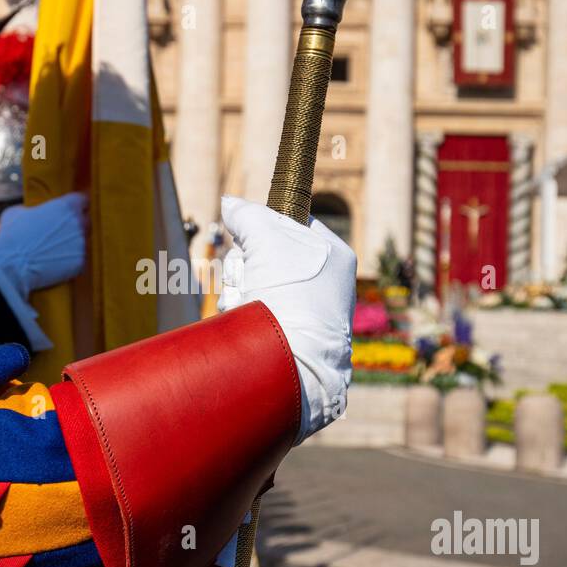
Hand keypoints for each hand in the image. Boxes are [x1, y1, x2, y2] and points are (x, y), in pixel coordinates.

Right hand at [0, 193, 87, 351]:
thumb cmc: (12, 236)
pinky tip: (57, 264)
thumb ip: (32, 209)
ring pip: (83, 242)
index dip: (78, 205)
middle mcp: (79, 223)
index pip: (83, 200)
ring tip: (56, 251)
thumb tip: (31, 212)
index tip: (74, 209)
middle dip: (79, 225)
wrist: (12, 265)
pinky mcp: (81, 263)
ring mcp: (82, 244)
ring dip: (74, 245)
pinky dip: (71, 262)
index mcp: (66, 206)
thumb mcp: (17, 212)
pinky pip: (80, 260)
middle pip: (87, 221)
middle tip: (64, 233)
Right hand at [217, 195, 355, 442]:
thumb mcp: (265, 239)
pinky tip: (245, 319)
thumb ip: (247, 215)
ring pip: (257, 282)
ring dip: (241, 287)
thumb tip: (231, 204)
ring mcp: (308, 312)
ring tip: (246, 300)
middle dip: (247, 263)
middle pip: (269, 253)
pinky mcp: (288, 336)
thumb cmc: (288, 294)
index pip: (294, 223)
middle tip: (249, 273)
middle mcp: (326, 283)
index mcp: (335, 255)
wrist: (291, 362)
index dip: (265, 226)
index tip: (250, 237)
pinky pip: (256, 310)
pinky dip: (244, 311)